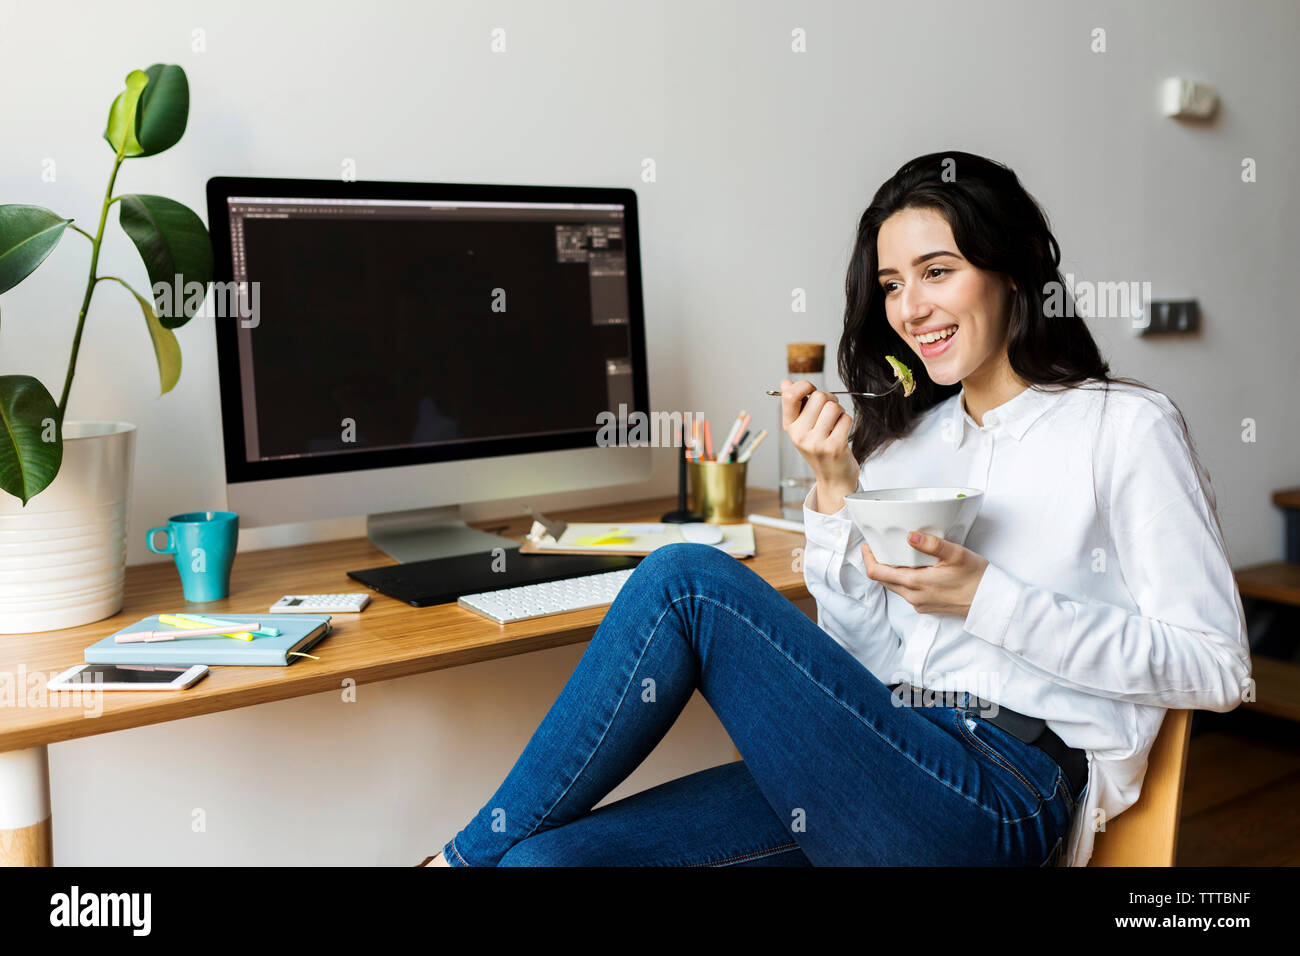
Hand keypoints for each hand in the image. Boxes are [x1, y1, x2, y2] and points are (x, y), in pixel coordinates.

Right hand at [778, 378, 858, 495]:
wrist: (833, 479)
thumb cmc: (819, 449)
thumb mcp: (802, 428)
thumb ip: (794, 404)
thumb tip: (785, 383)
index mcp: (789, 427)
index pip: (789, 395)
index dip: (805, 386)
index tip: (811, 392)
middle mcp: (800, 435)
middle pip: (818, 396)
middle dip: (829, 399)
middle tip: (829, 413)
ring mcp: (816, 442)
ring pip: (833, 406)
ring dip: (839, 411)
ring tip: (835, 423)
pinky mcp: (835, 446)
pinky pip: (846, 418)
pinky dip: (847, 421)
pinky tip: (841, 432)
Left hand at [861, 532, 989, 615]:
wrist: (991, 603)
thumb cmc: (977, 578)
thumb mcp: (956, 555)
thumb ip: (932, 544)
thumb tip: (910, 536)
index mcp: (916, 583)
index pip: (877, 573)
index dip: (868, 558)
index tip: (868, 545)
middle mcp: (913, 597)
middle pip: (883, 579)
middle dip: (878, 562)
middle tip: (879, 545)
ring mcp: (919, 603)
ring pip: (894, 586)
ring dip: (891, 570)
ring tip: (896, 552)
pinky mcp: (926, 606)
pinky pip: (906, 592)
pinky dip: (903, 578)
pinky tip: (913, 567)